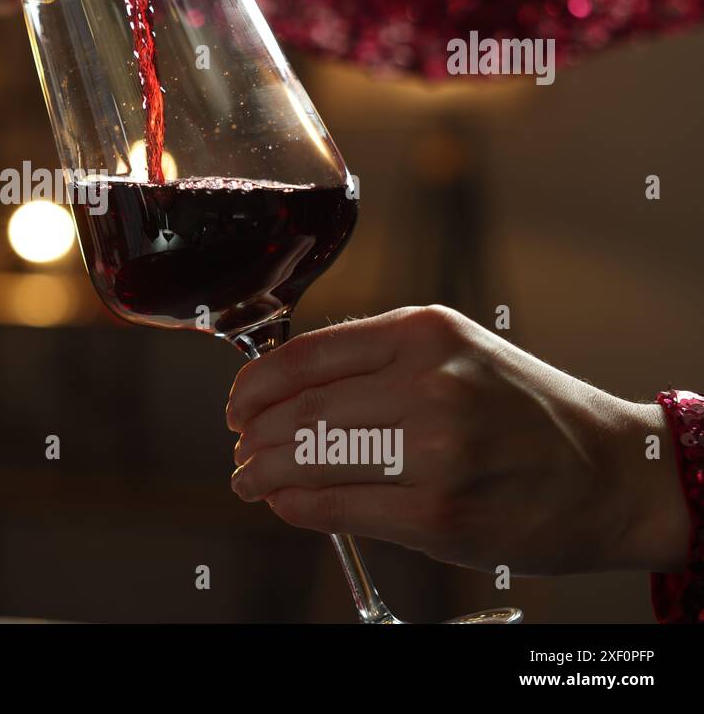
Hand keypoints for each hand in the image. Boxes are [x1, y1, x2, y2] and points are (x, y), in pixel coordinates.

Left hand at [225, 305, 688, 575]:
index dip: (253, 385)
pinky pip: (338, 507)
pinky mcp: (438, 512)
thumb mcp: (456, 350)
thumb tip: (284, 392)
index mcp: (424, 333)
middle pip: (300, 411)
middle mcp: (428, 384)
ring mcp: (433, 450)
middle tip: (240, 449)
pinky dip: (298, 507)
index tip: (236, 405)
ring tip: (251, 479)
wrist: (610, 472)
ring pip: (310, 459)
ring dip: (264, 473)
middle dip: (254, 435)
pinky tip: (287, 503)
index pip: (304, 356)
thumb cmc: (523, 410)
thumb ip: (375, 360)